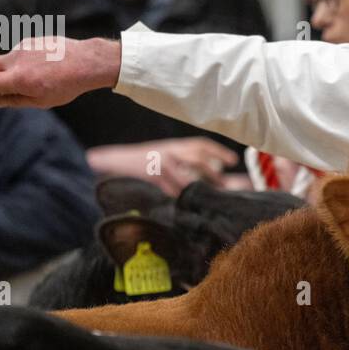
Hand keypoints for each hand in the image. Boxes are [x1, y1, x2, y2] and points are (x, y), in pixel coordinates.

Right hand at [0, 36, 122, 108]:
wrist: (87, 62)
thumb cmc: (67, 85)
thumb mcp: (42, 101)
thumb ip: (15, 101)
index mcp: (17, 79)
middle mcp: (16, 61)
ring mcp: (22, 47)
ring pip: (4, 59)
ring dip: (9, 68)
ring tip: (36, 76)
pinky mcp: (30, 40)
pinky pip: (19, 52)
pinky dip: (24, 60)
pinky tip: (44, 66)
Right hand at [86, 138, 238, 196]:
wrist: (115, 162)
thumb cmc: (142, 161)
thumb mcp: (163, 153)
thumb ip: (182, 160)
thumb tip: (208, 174)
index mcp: (174, 145)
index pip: (201, 144)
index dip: (219, 151)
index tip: (233, 160)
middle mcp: (170, 151)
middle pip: (199, 159)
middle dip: (214, 173)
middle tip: (225, 185)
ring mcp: (161, 165)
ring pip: (187, 180)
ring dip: (199, 190)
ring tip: (209, 198)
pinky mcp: (153, 179)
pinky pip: (172, 192)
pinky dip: (180, 199)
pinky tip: (185, 205)